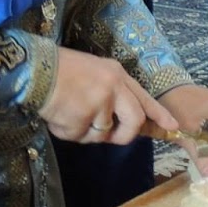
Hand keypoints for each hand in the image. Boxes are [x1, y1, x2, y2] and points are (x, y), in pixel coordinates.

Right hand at [43, 48, 175, 143]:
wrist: (34, 69)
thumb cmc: (60, 71)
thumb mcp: (94, 73)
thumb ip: (111, 94)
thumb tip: (118, 122)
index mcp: (117, 75)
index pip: (144, 98)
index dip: (158, 114)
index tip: (173, 126)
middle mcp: (114, 87)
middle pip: (134, 122)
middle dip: (123, 136)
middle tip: (110, 137)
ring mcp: (100, 103)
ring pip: (101, 134)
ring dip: (83, 131)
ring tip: (67, 112)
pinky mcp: (82, 117)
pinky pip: (78, 137)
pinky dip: (65, 131)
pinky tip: (56, 114)